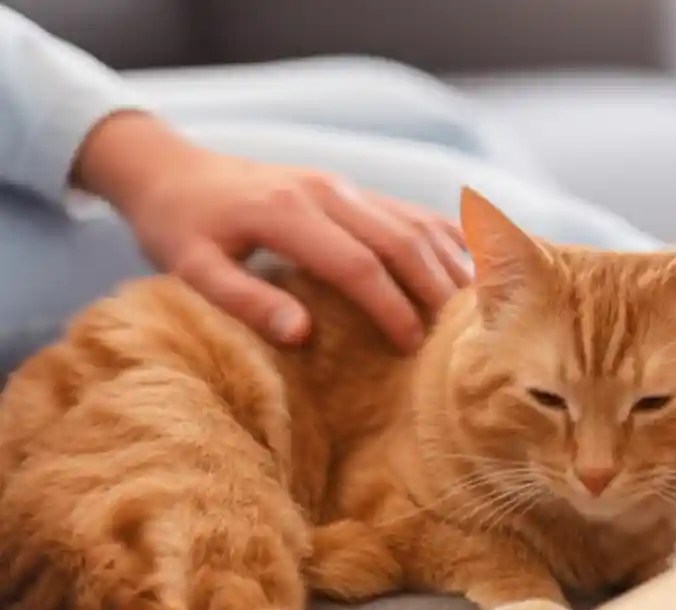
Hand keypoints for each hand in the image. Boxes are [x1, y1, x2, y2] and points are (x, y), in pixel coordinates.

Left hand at [73, 112, 469, 350]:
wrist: (171, 168)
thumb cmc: (179, 227)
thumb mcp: (190, 268)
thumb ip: (245, 300)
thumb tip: (302, 335)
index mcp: (287, 211)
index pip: (358, 264)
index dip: (391, 307)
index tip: (411, 346)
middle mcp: (326, 191)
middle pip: (401, 239)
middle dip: (434, 289)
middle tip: (458, 337)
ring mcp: (343, 185)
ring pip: (415, 222)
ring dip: (449, 262)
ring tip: (475, 308)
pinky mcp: (351, 188)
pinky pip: (410, 211)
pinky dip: (445, 238)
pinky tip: (470, 266)